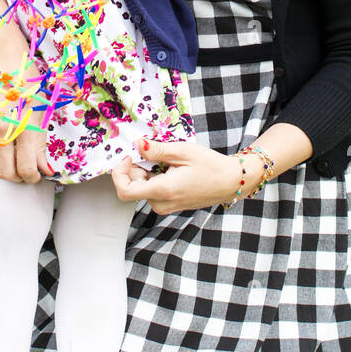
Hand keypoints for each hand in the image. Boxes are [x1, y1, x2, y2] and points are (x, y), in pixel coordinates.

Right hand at [0, 78, 54, 184]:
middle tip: (29, 171)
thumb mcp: (41, 112)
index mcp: (21, 128)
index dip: (34, 177)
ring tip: (19, 155)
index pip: (26, 169)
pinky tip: (7, 140)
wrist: (2, 58)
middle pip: (6, 173)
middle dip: (19, 177)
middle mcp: (0, 131)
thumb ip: (40, 144)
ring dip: (7, 164)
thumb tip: (46, 169)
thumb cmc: (28, 82)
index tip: (39, 174)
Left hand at [111, 137, 262, 214]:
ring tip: (168, 161)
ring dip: (147, 173)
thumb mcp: (182, 151)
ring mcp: (166, 207)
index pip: (125, 191)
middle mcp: (162, 203)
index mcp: (164, 190)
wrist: (231, 182)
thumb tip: (137, 144)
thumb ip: (157, 150)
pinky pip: (153, 192)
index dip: (120, 173)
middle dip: (137, 168)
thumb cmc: (210, 166)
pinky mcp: (170, 205)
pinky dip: (155, 178)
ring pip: (143, 189)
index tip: (129, 157)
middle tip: (154, 153)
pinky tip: (171, 169)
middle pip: (133, 187)